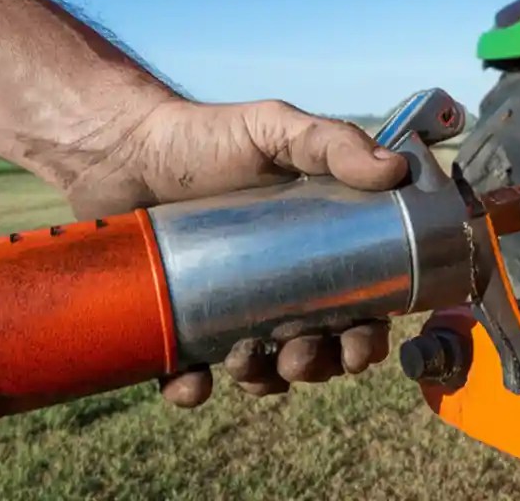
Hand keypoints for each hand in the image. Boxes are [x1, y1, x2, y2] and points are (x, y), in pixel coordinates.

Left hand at [62, 97, 408, 407]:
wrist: (125, 146)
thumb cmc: (206, 135)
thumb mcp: (275, 128)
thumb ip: (332, 142)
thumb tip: (395, 170)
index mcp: (314, 251)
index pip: (357, 306)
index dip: (365, 337)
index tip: (360, 349)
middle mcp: (276, 287)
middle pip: (314, 347)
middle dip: (316, 366)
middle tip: (300, 357)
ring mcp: (225, 309)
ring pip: (259, 368)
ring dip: (263, 381)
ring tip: (245, 361)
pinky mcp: (176, 323)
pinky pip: (187, 373)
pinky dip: (191, 390)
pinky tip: (190, 382)